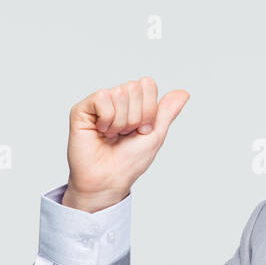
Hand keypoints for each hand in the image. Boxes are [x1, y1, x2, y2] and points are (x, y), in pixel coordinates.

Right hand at [64, 77, 188, 211]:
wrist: (109, 180)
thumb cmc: (130, 162)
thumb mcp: (155, 135)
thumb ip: (167, 112)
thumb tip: (183, 93)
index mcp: (133, 103)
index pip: (147, 84)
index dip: (149, 110)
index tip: (142, 130)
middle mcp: (116, 99)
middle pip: (134, 87)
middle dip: (136, 117)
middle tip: (125, 134)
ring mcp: (99, 103)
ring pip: (119, 93)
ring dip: (121, 122)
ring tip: (112, 135)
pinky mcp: (82, 109)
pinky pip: (102, 97)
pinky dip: (107, 119)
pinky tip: (100, 131)